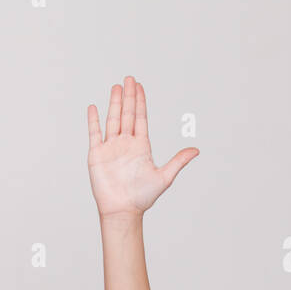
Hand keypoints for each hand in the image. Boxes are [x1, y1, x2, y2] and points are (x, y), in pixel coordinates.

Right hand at [88, 76, 197, 218]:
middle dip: (128, 96)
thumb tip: (196, 150)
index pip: (140, 118)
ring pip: (112, 120)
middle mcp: (125, 144)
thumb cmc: (142, 197)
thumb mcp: (164, 177)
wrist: (122, 211)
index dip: (140, 102)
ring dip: (114, 103)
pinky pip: (94, 134)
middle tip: (129, 78)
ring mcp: (111, 148)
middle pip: (127, 114)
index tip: (139, 86)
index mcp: (141, 146)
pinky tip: (94, 108)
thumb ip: (178, 161)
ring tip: (115, 87)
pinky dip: (93, 121)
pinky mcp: (97, 155)